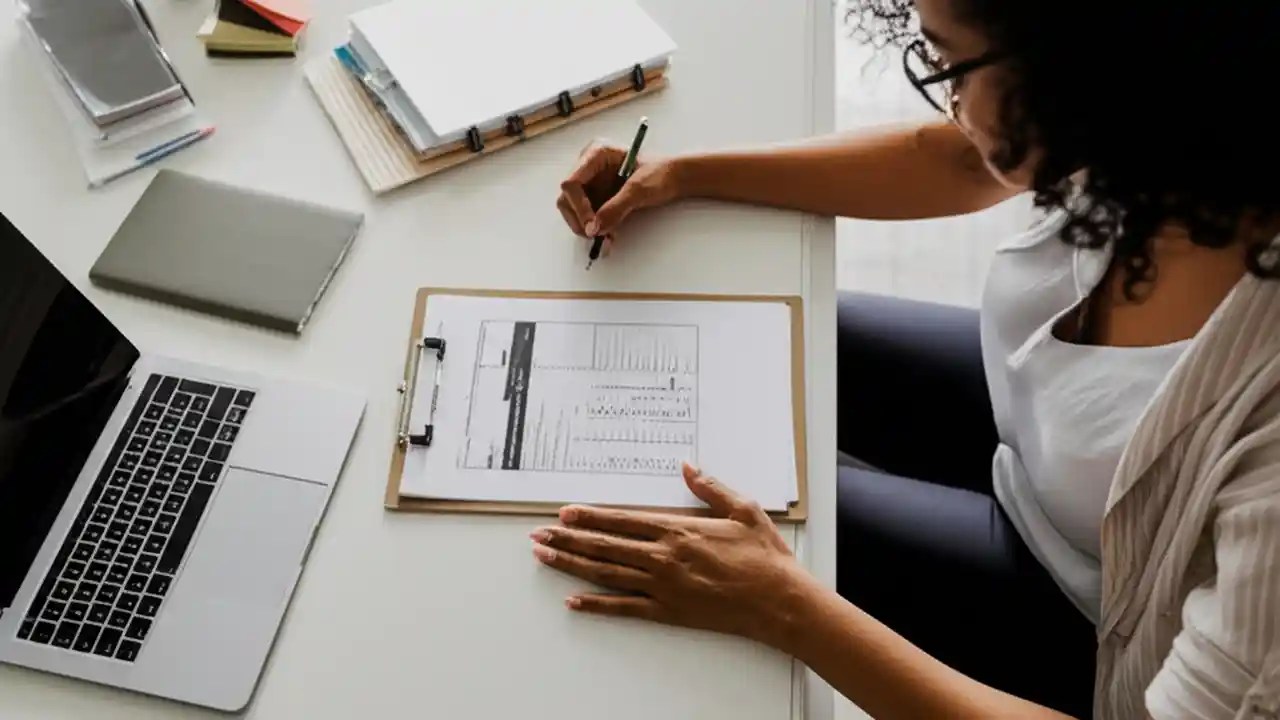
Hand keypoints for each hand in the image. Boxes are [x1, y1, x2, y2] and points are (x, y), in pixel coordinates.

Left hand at [530, 463, 809, 647]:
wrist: (778, 600)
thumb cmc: (763, 556)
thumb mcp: (741, 508)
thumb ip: (709, 487)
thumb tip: (687, 466)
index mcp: (678, 529)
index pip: (622, 520)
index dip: (590, 517)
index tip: (565, 513)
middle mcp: (664, 557)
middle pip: (604, 546)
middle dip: (567, 540)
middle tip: (539, 536)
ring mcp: (663, 587)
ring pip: (606, 574)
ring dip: (572, 565)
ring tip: (545, 559)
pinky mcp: (668, 611)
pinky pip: (624, 608)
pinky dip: (596, 604)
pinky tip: (574, 601)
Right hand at [556, 140, 681, 254]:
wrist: (675, 179)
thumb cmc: (660, 173)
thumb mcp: (640, 189)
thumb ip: (616, 207)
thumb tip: (595, 228)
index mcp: (596, 154)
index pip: (572, 182)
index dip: (578, 205)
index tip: (591, 225)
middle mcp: (588, 167)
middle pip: (567, 198)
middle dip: (580, 219)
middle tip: (596, 235)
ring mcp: (591, 183)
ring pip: (574, 210)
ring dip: (587, 227)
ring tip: (607, 238)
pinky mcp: (597, 198)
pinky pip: (587, 217)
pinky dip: (596, 228)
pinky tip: (610, 235)